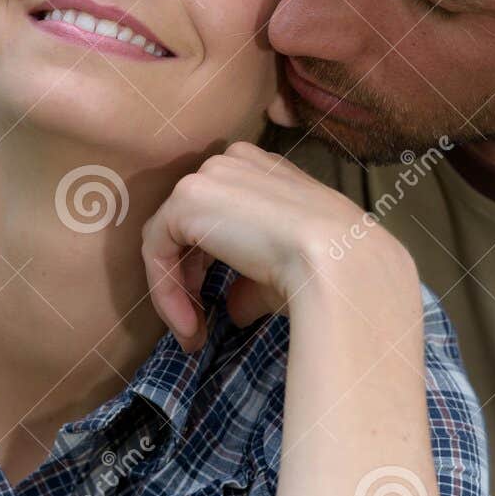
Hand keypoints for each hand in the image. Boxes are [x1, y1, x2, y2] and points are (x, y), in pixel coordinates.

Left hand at [141, 141, 411, 350]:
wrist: (338, 262)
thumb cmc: (325, 269)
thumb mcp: (281, 273)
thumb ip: (250, 283)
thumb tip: (233, 310)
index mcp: (263, 170)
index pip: (218, 214)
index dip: (208, 264)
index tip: (216, 310)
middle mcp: (233, 162)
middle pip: (188, 223)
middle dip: (189, 278)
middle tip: (198, 326)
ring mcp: (208, 176)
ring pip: (169, 237)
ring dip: (176, 290)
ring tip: (193, 333)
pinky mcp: (186, 198)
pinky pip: (157, 247)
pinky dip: (166, 290)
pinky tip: (189, 325)